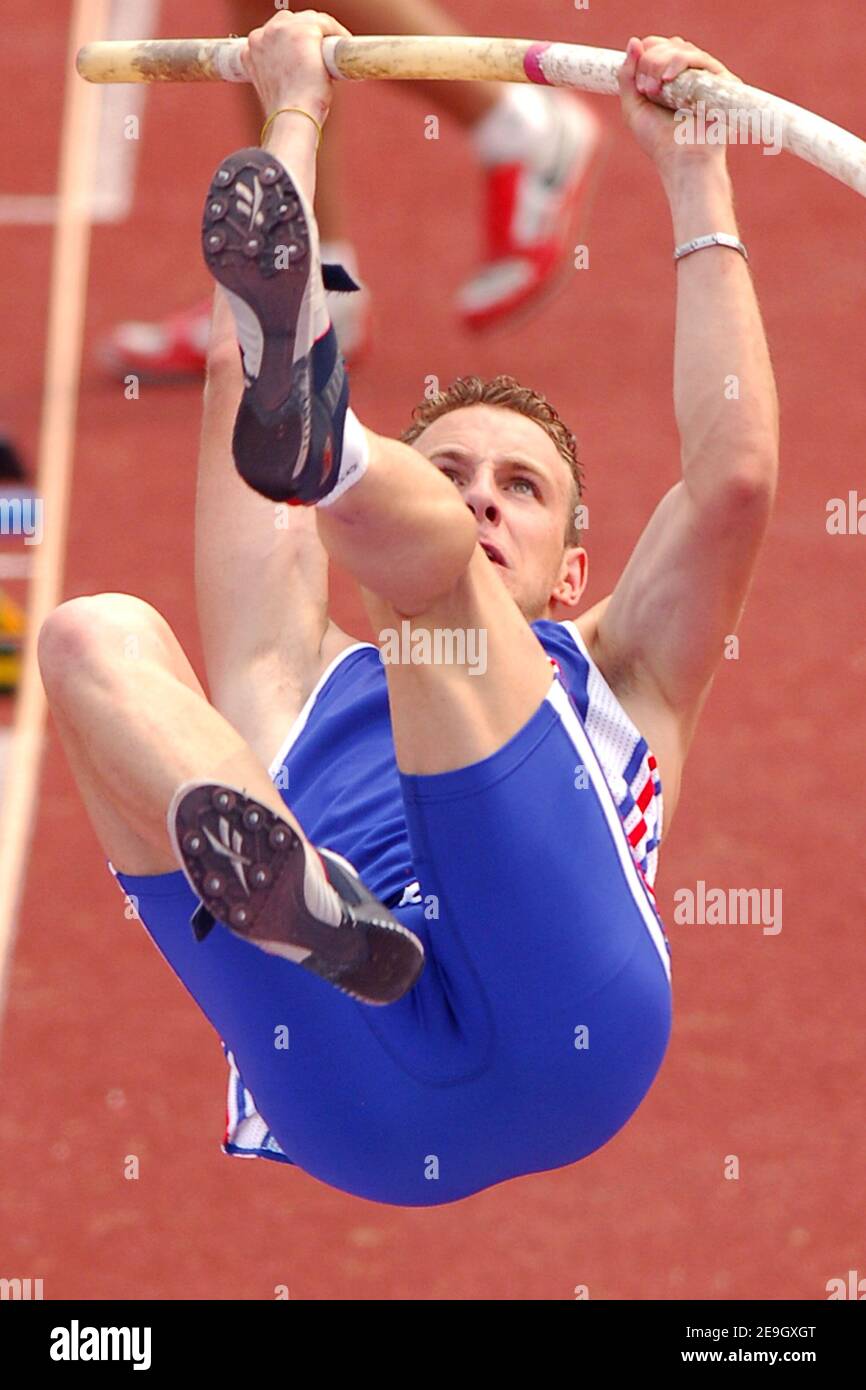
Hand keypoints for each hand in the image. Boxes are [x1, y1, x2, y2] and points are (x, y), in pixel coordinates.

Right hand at [241, 8, 352, 126]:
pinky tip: (344, 42)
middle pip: (290, 22)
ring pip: (309, 20)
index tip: (304, 52)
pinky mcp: (304, 32)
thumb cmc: (285, 112)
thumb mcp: (273, 87)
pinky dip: (336, 31)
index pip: (275, 34)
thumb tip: (299, 74)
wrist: (290, 118)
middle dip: (307, 33)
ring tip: (334, 48)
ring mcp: (282, 31)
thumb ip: (279, 72)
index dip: (291, 42)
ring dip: (323, 31)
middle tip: (322, 51)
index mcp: (251, 49)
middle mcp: (262, 35)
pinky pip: (325, 23)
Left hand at [618, 35, 739, 172]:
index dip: (645, 54)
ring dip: (661, 62)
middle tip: (647, 88)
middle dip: (651, 61)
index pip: (658, 47)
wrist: (682, 160)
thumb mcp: (633, 107)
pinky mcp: (721, 81)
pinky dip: (680, 63)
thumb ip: (627, 77)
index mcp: (670, 79)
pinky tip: (668, 80)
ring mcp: (705, 76)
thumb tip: (633, 41)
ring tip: (655, 89)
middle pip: (669, 44)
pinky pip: (700, 58)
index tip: (638, 81)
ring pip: (683, 48)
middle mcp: (689, 74)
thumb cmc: (659, 141)